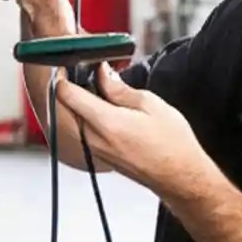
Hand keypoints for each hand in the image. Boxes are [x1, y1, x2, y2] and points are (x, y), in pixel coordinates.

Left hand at [56, 68, 217, 203]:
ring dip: (74, 103)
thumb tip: (102, 73)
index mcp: (106, 122)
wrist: (179, 176)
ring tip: (93, 88)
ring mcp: (94, 150)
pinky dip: (82, 116)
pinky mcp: (98, 156)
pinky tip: (99, 107)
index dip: (63, 76)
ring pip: (70, 120)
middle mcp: (94, 139)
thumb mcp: (150, 104)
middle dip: (66, 88)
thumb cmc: (171, 142)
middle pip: (62, 108)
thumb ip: (119, 88)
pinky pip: (80, 131)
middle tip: (80, 73)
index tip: (67, 65)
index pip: (67, 95)